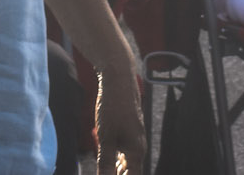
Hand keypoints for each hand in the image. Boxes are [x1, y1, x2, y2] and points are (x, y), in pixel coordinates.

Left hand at [94, 60, 147, 174]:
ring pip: (129, 164)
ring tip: (108, 172)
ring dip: (119, 172)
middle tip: (104, 173)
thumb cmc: (113, 107)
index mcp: (136, 152)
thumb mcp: (106, 138)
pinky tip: (110, 163)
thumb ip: (105, 163)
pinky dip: (118, 162)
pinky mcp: (129, 131)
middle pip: (132, 173)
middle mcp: (139, 147)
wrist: (119, 78)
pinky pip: (126, 154)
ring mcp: (135, 138)